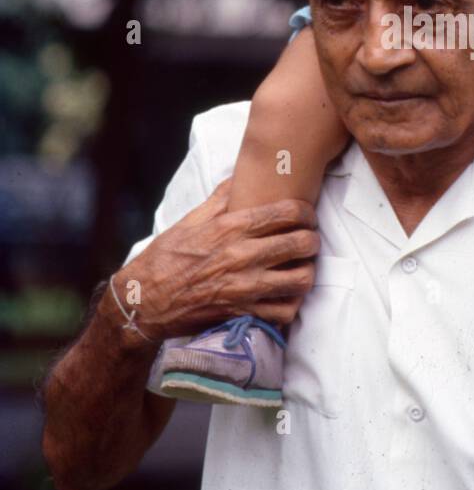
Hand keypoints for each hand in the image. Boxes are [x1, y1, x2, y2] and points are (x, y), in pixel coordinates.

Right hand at [108, 178, 319, 342]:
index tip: (305, 215)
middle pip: (303, 243)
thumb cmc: (166, 257)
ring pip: (301, 279)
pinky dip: (292, 304)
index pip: (288, 212)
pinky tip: (286, 295)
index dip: (306, 211)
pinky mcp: (243, 313)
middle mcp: (242, 255)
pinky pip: (285, 311)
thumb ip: (221, 198)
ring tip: (301, 267)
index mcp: (231, 227)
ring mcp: (245, 287)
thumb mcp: (191, 220)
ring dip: (307, 271)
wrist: (144, 301)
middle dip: (312, 239)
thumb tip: (241, 175)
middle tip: (308, 240)